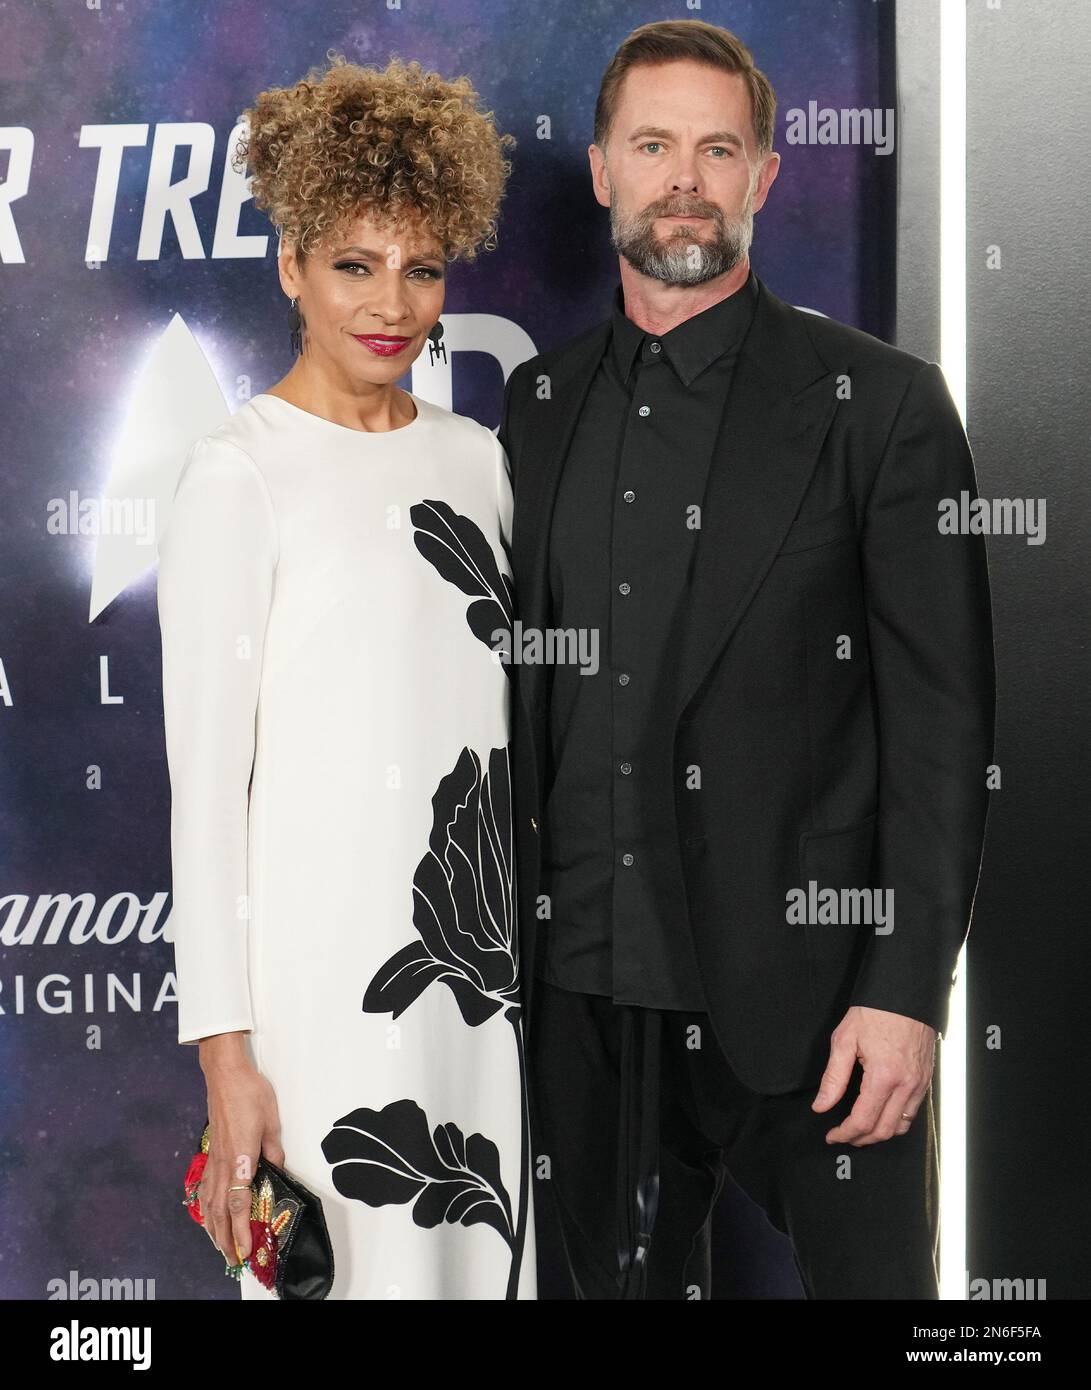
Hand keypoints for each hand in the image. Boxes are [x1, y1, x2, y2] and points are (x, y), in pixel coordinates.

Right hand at [197, 1033, 284, 1264]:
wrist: (225, 1073)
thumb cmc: (250, 1093)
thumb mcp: (272, 1120)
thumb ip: (274, 1149)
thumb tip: (277, 1170)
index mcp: (241, 1157)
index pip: (239, 1202)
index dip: (241, 1229)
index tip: (245, 1249)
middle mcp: (224, 1162)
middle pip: (221, 1209)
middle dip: (226, 1237)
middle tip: (233, 1259)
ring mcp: (214, 1157)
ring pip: (210, 1201)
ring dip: (214, 1227)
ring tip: (219, 1246)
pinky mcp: (211, 1151)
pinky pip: (205, 1185)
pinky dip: (205, 1205)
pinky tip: (206, 1214)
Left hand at [811, 1006, 935, 1145]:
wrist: (904, 994)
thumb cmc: (875, 1012)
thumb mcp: (844, 1040)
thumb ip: (833, 1078)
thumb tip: (821, 1105)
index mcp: (883, 1077)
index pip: (863, 1121)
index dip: (844, 1134)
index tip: (832, 1135)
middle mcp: (905, 1085)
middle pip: (884, 1130)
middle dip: (861, 1139)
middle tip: (843, 1136)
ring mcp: (919, 1084)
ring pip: (902, 1126)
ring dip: (880, 1134)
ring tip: (861, 1131)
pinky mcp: (926, 1079)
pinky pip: (913, 1112)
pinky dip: (897, 1122)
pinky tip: (882, 1115)